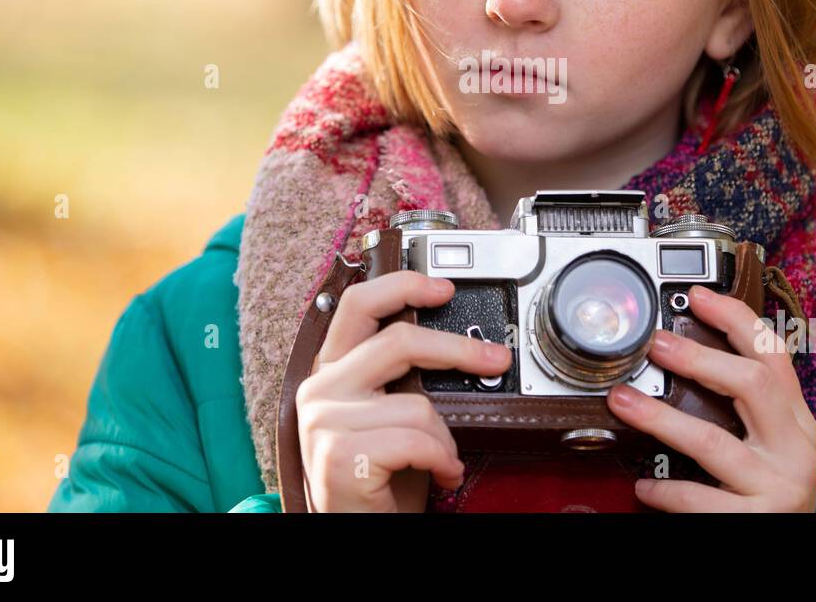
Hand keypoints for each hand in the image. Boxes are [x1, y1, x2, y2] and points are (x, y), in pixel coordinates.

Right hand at [295, 270, 512, 511]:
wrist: (356, 529)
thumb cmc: (378, 475)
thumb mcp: (382, 414)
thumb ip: (395, 375)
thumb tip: (450, 338)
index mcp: (330, 369)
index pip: (358, 305)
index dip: (403, 286)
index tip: (444, 288)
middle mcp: (320, 389)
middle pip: (398, 342)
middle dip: (458, 350)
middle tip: (494, 359)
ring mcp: (326, 422)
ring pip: (417, 404)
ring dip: (445, 437)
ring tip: (443, 458)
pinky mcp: (340, 457)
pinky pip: (417, 441)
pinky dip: (442, 460)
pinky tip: (441, 474)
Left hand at [606, 284, 815, 511]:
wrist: (793, 557)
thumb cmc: (770, 496)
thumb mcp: (773, 447)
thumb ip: (746, 410)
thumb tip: (686, 360)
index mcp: (798, 423)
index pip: (773, 356)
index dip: (736, 320)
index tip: (698, 296)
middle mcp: (795, 450)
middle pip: (752, 384)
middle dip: (699, 359)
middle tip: (655, 344)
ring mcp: (779, 486)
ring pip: (713, 442)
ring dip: (660, 419)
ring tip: (622, 402)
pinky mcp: (758, 522)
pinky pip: (701, 500)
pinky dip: (666, 490)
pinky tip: (643, 486)